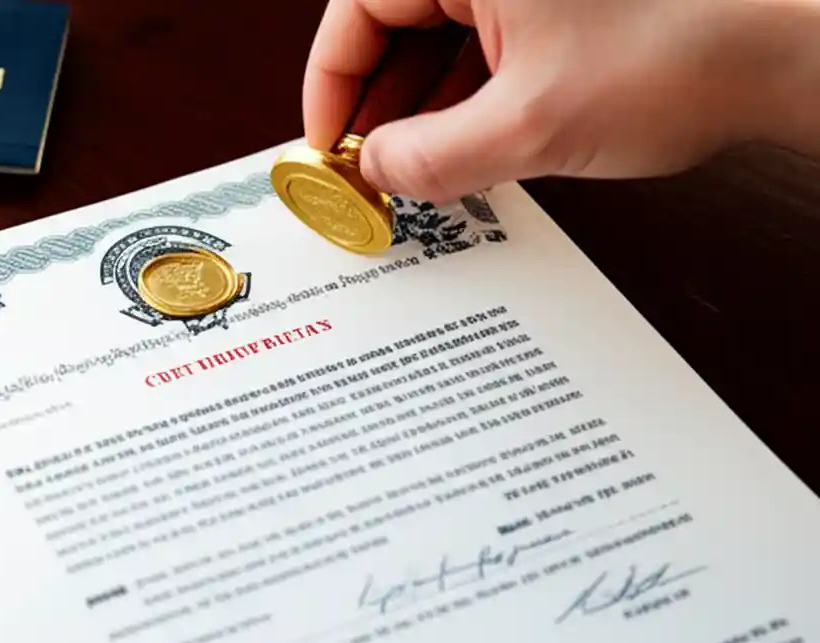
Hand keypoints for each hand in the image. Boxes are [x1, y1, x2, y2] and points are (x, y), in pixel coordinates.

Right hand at [303, 0, 819, 203]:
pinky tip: (455, 146)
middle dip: (372, 101)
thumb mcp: (529, 127)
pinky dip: (459, 99)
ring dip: (415, 107)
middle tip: (361, 166)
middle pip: (391, 22)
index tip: (323, 143)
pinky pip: (478, 48)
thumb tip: (374, 171)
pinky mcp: (552, 8)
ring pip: (435, 40)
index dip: (330, 83)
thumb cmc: (676, 58)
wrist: (775, 60)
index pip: (359, 8)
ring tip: (406, 168)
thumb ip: (430, 158)